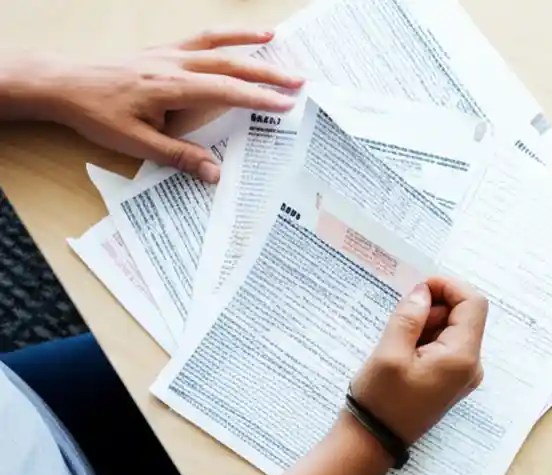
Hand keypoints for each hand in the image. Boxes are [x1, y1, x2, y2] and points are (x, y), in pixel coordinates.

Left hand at [6, 29, 302, 181]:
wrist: (64, 84)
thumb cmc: (97, 113)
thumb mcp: (136, 143)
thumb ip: (179, 157)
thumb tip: (215, 174)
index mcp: (170, 87)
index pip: (224, 91)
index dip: (257, 97)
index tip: (286, 104)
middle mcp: (174, 65)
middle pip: (229, 64)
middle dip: (266, 72)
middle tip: (298, 81)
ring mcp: (168, 53)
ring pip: (216, 44)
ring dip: (248, 41)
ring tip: (276, 38)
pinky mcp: (162, 50)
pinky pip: (199, 38)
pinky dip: (223, 35)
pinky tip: (238, 36)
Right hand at [351, 277, 488, 445]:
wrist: (374, 441)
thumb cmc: (380, 401)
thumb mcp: (389, 353)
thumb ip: (409, 317)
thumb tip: (424, 291)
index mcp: (462, 358)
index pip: (473, 303)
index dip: (448, 286)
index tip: (419, 286)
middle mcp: (471, 365)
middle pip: (465, 315)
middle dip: (434, 306)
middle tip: (401, 318)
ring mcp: (463, 374)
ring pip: (453, 329)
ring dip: (428, 322)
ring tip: (398, 340)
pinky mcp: (451, 379)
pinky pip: (446, 345)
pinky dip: (426, 337)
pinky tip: (403, 350)